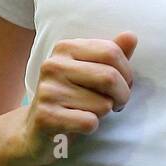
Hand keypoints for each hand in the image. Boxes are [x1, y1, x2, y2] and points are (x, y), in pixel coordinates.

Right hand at [21, 32, 136, 164]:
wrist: (35, 129)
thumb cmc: (71, 96)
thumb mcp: (91, 71)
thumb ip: (112, 54)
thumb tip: (131, 36)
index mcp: (65, 48)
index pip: (111, 52)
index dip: (127, 73)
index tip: (124, 85)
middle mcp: (53, 65)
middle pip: (109, 77)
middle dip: (122, 95)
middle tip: (117, 104)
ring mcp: (48, 91)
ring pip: (103, 104)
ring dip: (104, 113)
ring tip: (90, 112)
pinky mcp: (46, 117)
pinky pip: (89, 122)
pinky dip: (92, 126)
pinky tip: (79, 124)